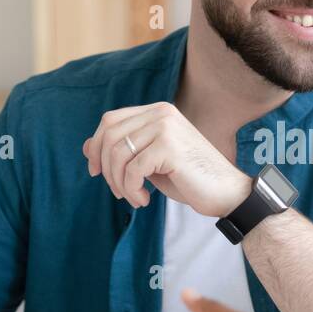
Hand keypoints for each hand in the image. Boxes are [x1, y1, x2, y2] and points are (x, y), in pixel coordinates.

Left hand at [83, 101, 249, 216]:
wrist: (226, 192)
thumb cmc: (189, 179)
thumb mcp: (150, 162)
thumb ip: (124, 151)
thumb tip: (86, 147)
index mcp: (157, 111)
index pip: (110, 120)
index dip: (96, 146)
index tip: (97, 172)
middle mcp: (161, 113)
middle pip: (109, 135)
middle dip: (106, 168)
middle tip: (118, 192)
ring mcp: (165, 127)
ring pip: (118, 154)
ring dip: (119, 183)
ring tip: (134, 198)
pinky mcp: (169, 147)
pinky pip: (132, 169)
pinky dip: (131, 189)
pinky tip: (145, 200)